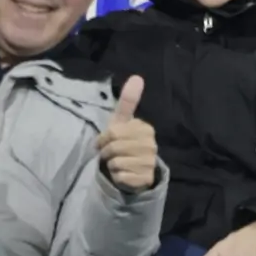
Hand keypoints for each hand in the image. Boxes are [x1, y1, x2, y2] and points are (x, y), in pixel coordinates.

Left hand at [96, 76, 157, 192]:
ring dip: (111, 165)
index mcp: (146, 129)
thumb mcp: (122, 122)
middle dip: (106, 152)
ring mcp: (150, 162)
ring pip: (116, 162)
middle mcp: (151, 145)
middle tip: (111, 155)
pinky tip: (124, 174)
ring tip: (118, 164)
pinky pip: (121, 176)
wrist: (134, 171)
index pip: (113, 132)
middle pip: (114, 147)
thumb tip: (137, 77)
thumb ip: (128, 101)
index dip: (104, 139)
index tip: (107, 142)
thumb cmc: (124, 143)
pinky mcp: (146, 178)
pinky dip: (117, 177)